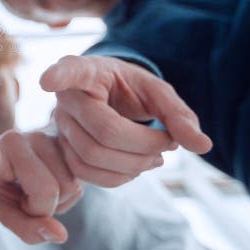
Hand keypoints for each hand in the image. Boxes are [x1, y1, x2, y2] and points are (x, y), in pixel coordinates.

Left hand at [0, 130, 82, 243]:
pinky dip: (69, 193)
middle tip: (28, 199)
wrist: (22, 160)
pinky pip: (79, 180)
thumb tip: (61, 234)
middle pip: (46, 190)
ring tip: (39, 188)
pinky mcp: (63, 138)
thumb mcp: (9, 214)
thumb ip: (29, 230)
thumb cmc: (10, 189)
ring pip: (68, 186)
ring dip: (58, 200)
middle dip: (43, 208)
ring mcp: (40, 134)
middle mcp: (13, 140)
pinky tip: (54, 180)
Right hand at [41, 55, 212, 186]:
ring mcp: (60, 125)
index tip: (47, 81)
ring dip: (131, 166)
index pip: (70, 71)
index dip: (58, 76)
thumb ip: (179, 114)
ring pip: (88, 157)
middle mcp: (66, 98)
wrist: (110, 100)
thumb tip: (202, 145)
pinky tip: (136, 168)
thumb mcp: (158, 92)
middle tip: (169, 144)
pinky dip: (116, 178)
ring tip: (156, 159)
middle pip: (100, 132)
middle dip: (143, 145)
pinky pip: (83, 172)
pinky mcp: (61, 148)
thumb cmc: (131, 89)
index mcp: (87, 71)